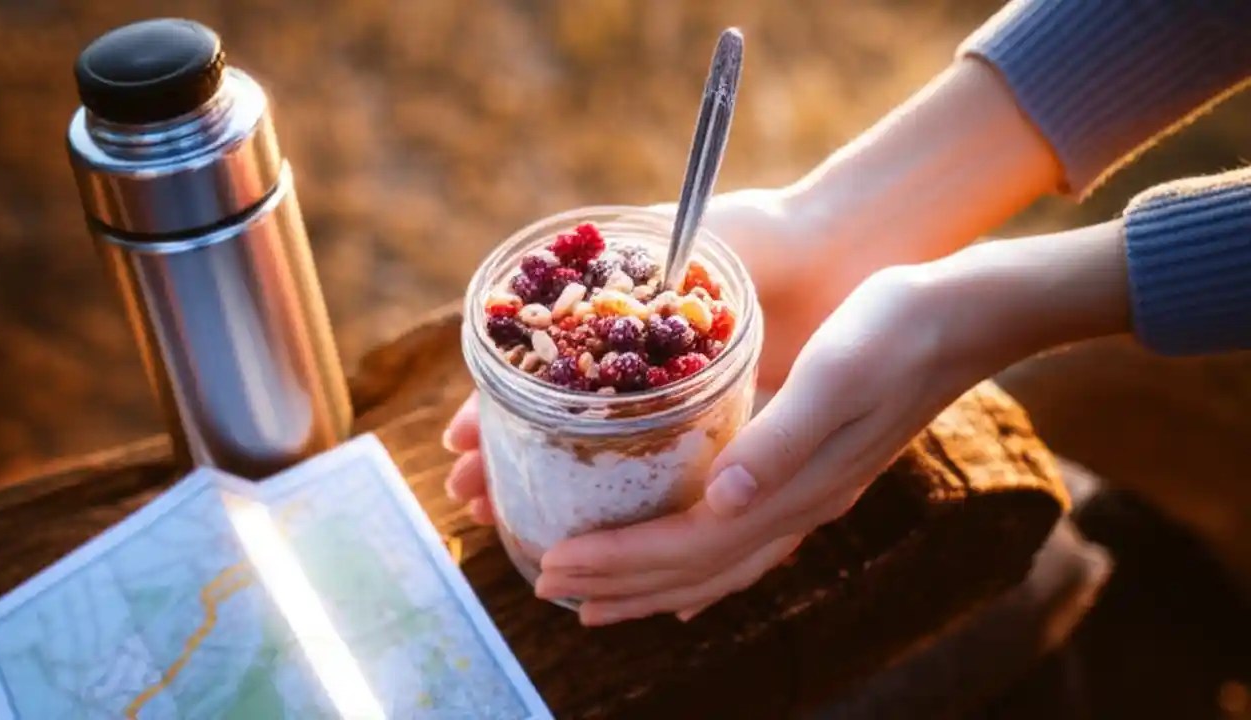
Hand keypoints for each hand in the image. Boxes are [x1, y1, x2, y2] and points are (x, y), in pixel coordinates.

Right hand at [444, 186, 835, 517]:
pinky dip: (631, 524)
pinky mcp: (728, 446)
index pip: (547, 387)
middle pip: (563, 438)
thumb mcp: (687, 244)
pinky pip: (669, 497)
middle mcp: (646, 382)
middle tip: (468, 497)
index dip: (499, 414)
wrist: (835, 252)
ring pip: (604, 475)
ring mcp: (682, 416)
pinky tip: (603, 554)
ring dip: (552, 496)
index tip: (457, 443)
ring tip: (503, 520)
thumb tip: (552, 286)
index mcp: (625, 338)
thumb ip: (635, 261)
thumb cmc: (763, 238)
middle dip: (508, 466)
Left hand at [536, 222, 1130, 624]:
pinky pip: (747, 548)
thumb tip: (725, 500)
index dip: (621, 560)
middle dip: (622, 584)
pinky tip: (686, 585)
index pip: (692, 544)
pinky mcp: (814, 478)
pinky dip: (704, 573)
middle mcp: (801, 507)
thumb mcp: (835, 374)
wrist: (962, 319)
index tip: (556, 565)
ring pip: (720, 567)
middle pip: (698, 570)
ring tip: (599, 602)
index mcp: (797, 486)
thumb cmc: (893, 330)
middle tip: (551, 588)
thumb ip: (781, 440)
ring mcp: (811, 498)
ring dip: (655, 588)